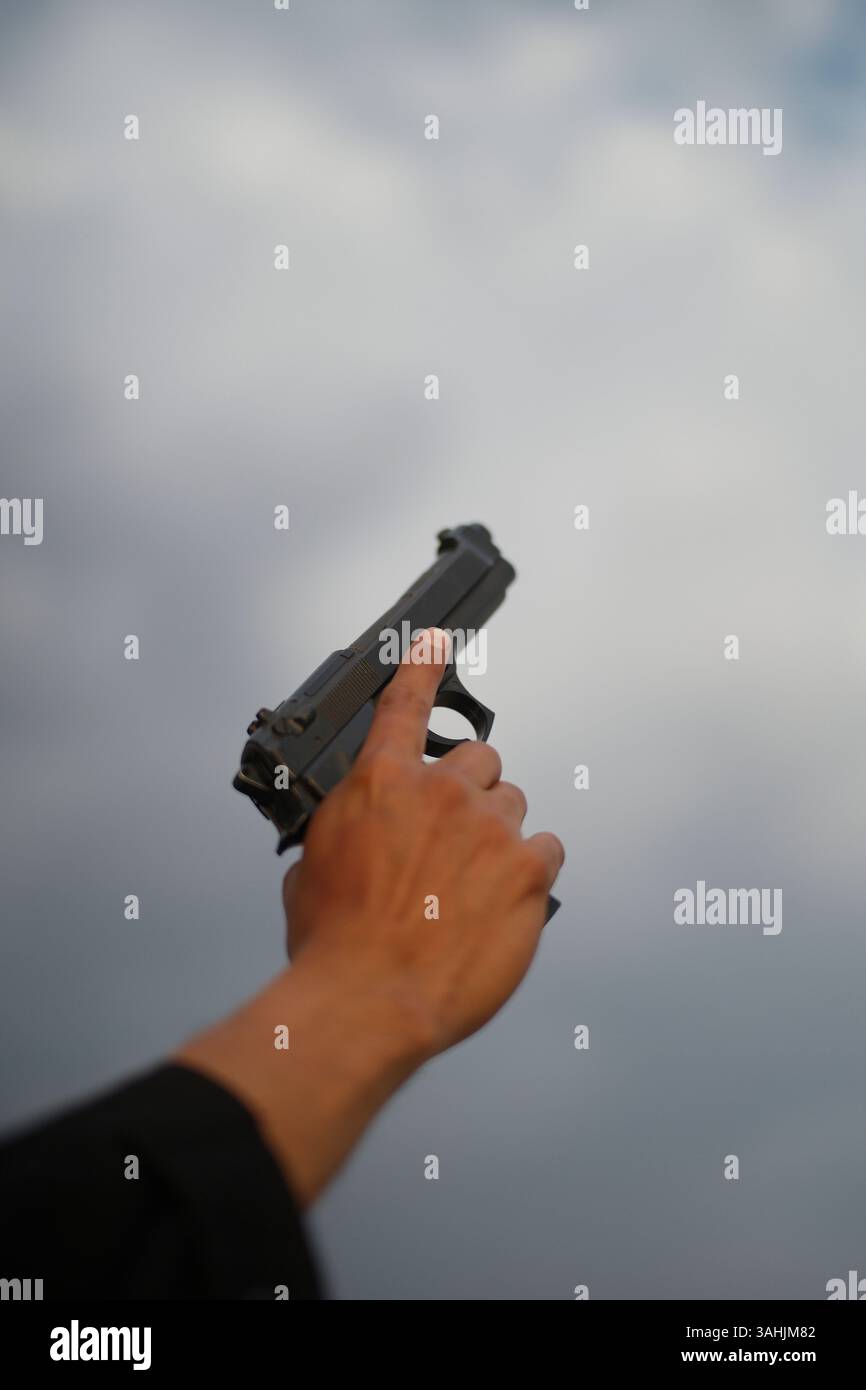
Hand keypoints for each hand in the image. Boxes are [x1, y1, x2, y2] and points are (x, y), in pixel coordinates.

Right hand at [282, 629, 563, 1055]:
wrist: (370, 1000)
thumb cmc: (334, 943)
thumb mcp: (313, 868)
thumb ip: (346, 830)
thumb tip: (357, 836)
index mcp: (380, 782)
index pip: (406, 703)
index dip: (423, 665)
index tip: (438, 636)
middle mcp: (439, 792)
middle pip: (478, 761)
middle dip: (467, 794)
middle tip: (451, 843)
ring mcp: (488, 828)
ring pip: (512, 806)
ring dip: (496, 835)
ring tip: (469, 887)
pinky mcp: (527, 870)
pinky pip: (545, 849)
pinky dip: (529, 871)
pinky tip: (500, 906)